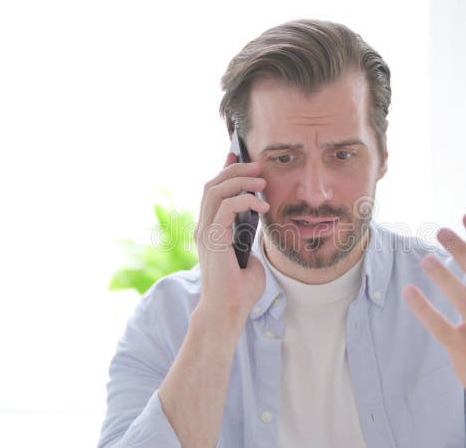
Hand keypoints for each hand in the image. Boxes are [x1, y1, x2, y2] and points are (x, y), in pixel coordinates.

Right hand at [193, 152, 269, 333]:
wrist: (229, 311)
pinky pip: (225, 207)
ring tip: (261, 181)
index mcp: (211, 230)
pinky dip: (244, 200)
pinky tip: (261, 205)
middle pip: (212, 185)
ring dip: (239, 180)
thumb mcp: (251, 259)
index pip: (214, 192)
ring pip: (215, 191)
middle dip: (235, 170)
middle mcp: (204, 227)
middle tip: (257, 166)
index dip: (225, 171)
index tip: (237, 155)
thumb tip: (259, 232)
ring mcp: (205, 232)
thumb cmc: (240, 291)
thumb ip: (251, 243)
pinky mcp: (213, 239)